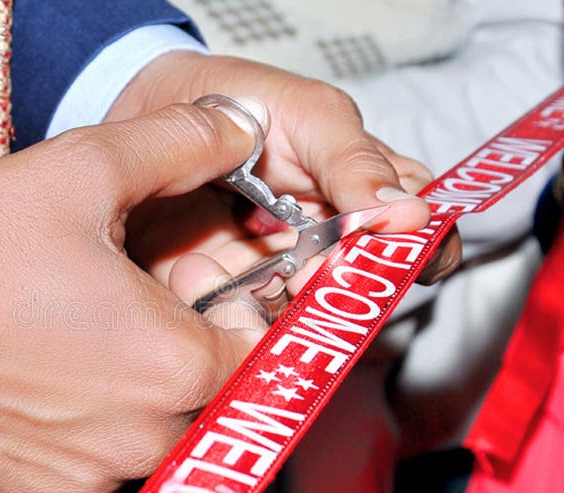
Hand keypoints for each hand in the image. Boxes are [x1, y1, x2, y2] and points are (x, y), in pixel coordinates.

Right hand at [0, 101, 269, 492]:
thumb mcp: (80, 172)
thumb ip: (178, 146)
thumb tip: (236, 130)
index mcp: (171, 366)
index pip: (249, 359)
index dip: (222, 324)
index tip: (181, 303)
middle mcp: (136, 443)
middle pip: (187, 408)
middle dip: (160, 366)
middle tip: (97, 323)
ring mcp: (78, 492)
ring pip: (127, 451)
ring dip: (105, 412)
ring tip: (48, 360)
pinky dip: (52, 458)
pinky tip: (17, 411)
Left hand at [109, 53, 461, 287]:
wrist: (151, 107)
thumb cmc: (240, 98)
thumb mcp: (308, 114)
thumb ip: (354, 161)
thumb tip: (410, 214)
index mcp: (362, 195)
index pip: (417, 239)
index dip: (420, 256)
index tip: (402, 259)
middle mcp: (326, 241)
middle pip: (356, 288)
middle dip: (339, 286)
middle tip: (312, 268)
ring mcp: (275, 270)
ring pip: (300, 311)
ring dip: (285, 303)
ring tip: (262, 272)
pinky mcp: (223, 288)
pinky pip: (237, 316)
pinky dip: (225, 299)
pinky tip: (203, 271)